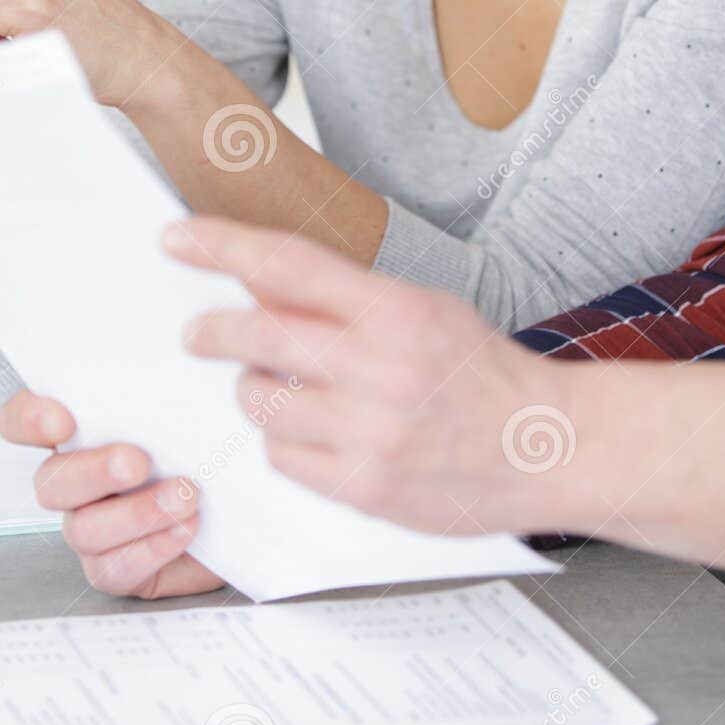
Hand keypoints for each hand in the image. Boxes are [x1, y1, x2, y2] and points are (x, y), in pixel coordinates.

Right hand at [0, 391, 226, 598]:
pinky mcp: (120, 565)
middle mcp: (78, 481)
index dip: (28, 419)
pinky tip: (185, 528)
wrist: (247, 506)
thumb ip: (170, 374)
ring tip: (185, 496)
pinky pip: (113, 569)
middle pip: (50, 482)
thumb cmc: (212, 443)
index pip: (23, 420)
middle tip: (138, 461)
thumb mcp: (196, 398)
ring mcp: (95, 525)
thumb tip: (182, 327)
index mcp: (83, 431)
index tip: (60, 420)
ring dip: (135, 513)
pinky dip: (150, 549)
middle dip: (93, 471)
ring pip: (83, 529)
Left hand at [170, 217, 580, 537]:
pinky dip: (286, 443)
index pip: (290, 264)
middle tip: (196, 333)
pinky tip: (317, 435)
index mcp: (397, 310)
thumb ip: (347, 300)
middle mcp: (381, 368)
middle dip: (212, 332)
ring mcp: (371, 432)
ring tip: (287, 391)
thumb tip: (263, 286)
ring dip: (258, 392)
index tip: (178, 237)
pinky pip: (282, 458)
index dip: (223, 245)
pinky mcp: (365, 487)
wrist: (547, 446)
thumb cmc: (482, 374)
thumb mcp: (423, 311)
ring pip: (261, 403)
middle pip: (258, 337)